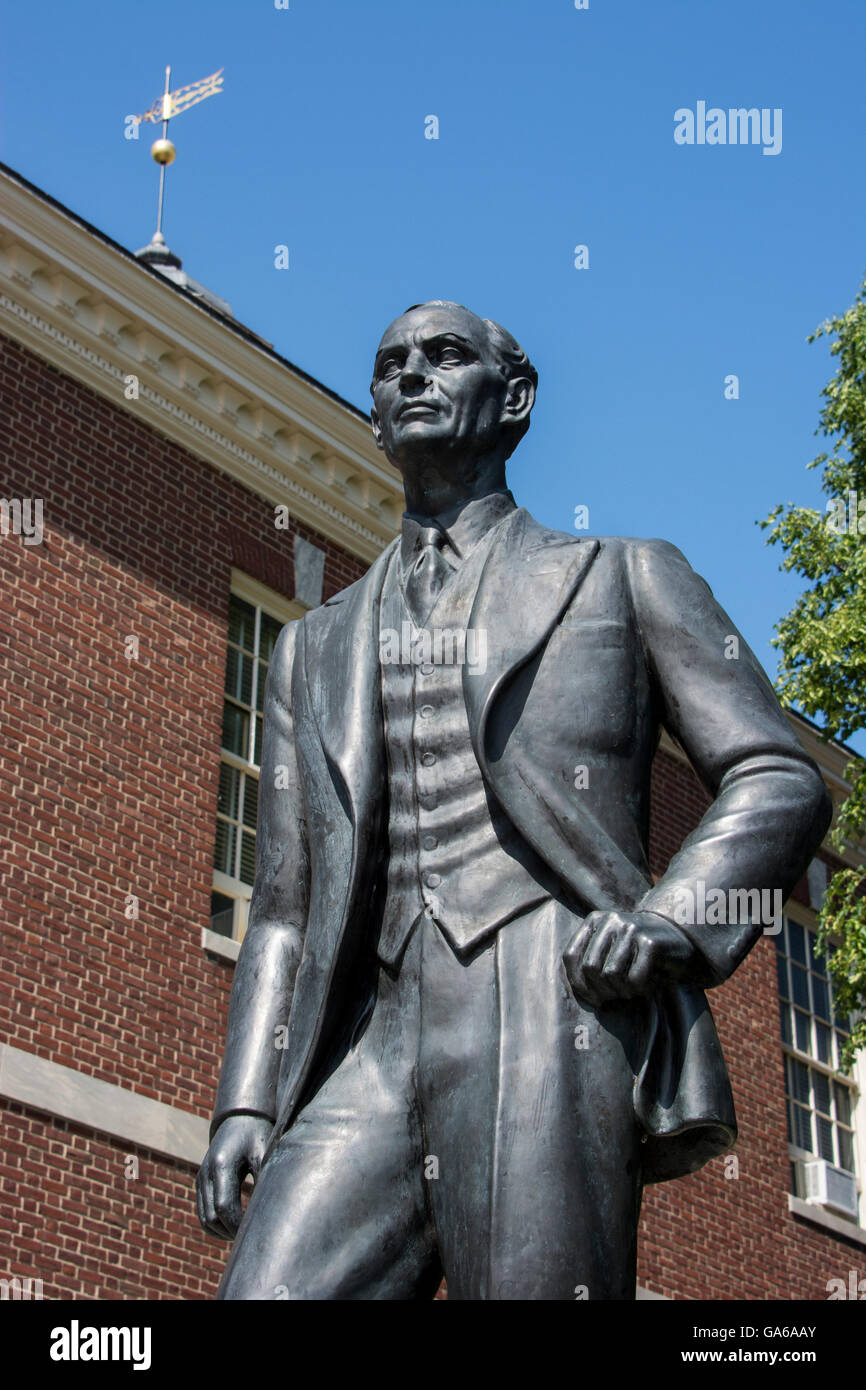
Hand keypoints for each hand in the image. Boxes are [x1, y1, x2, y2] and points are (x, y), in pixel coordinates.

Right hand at [196, 1114, 272, 1239]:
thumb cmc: (257, 1134)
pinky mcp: (201, 1181)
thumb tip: (270, 1211)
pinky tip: (234, 1226)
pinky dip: (216, 1224)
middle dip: (230, 1232)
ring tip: (243, 1235)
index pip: (224, 1207)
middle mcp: (206, 1173)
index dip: (237, 1225)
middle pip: (211, 1217)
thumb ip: (264, 1180)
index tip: (255, 1232)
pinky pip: (203, 1211)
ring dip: (221, 1231)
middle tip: (250, 1238)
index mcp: (222, 1165)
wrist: (239, 1118)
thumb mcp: (265, 1153)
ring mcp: (201, 1178)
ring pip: (204, 1218)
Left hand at [563, 910, 701, 1007]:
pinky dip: (641, 989)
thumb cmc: (639, 951)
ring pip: (611, 975)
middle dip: (603, 991)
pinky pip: (635, 979)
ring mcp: (631, 929)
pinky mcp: (651, 942)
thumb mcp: (611, 950)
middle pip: (590, 968)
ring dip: (623, 991)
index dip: (579, 983)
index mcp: (595, 921)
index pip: (570, 956)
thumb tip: (576, 991)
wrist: (680, 939)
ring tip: (634, 989)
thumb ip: (590, 961)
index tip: (594, 999)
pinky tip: (651, 984)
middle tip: (618, 996)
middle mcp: (610, 920)